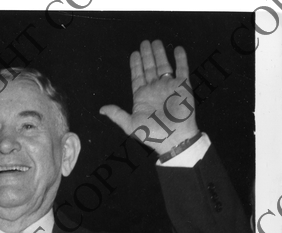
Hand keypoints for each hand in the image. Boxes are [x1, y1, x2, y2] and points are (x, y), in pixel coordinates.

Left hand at [100, 39, 197, 154]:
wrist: (174, 138)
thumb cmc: (152, 134)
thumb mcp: (130, 124)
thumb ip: (116, 114)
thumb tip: (101, 109)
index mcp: (142, 97)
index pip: (137, 77)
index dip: (135, 65)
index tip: (134, 53)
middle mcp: (155, 90)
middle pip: (149, 68)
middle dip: (146, 55)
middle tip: (144, 42)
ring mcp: (169, 87)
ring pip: (164, 66)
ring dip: (160, 54)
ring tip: (155, 42)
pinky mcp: (183, 86)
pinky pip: (182, 69)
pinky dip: (180, 59)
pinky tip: (177, 49)